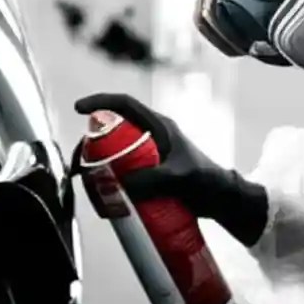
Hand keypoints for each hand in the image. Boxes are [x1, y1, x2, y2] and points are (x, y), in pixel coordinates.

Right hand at [71, 93, 268, 247]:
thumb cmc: (209, 182)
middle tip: (78, 164)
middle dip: (89, 145)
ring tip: (85, 183)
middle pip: (111, 131)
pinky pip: (121, 172)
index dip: (100, 102)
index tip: (78, 108)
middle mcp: (150, 137)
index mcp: (158, 126)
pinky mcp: (148, 174)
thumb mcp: (181, 177)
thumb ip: (153, 179)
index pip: (124, 105)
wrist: (224, 201)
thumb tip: (121, 185)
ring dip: (95, 165)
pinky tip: (102, 196)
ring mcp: (148, 156)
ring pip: (113, 154)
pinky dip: (107, 181)